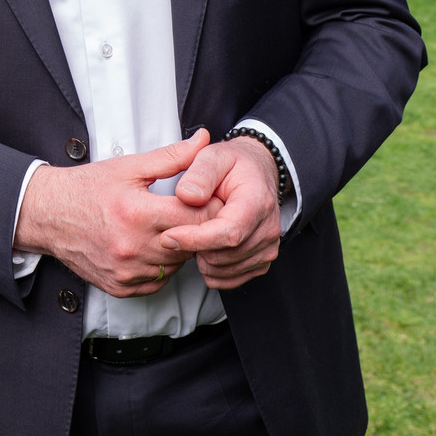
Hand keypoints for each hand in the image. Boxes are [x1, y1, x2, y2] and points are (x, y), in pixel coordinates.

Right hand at [14, 131, 220, 297]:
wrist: (48, 214)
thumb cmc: (88, 187)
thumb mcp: (129, 166)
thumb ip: (172, 156)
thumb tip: (203, 140)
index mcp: (138, 213)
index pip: (196, 217)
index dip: (210, 206)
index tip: (210, 199)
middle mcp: (133, 247)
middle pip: (191, 243)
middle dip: (198, 228)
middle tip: (194, 214)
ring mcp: (126, 271)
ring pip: (176, 266)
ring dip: (180, 249)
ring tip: (169, 228)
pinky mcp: (120, 287)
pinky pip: (157, 282)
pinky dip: (161, 267)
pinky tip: (152, 247)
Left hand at [160, 134, 280, 289]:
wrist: (256, 173)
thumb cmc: (233, 165)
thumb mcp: (213, 156)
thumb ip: (199, 173)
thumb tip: (187, 196)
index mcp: (257, 201)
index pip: (227, 232)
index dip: (195, 238)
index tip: (167, 236)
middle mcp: (267, 228)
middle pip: (223, 255)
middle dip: (194, 247)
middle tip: (180, 227)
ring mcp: (267, 248)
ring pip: (223, 270)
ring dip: (201, 258)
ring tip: (196, 232)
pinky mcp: (261, 262)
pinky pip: (229, 279)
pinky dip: (211, 269)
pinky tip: (205, 247)